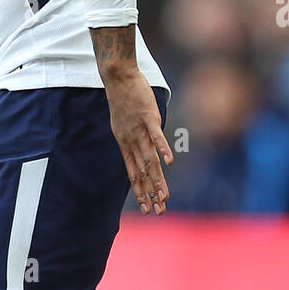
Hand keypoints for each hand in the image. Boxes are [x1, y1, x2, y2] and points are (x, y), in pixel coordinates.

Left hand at [103, 69, 172, 214]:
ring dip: (158, 180)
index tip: (146, 207)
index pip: (133, 173)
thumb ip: (134, 137)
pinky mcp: (149, 118)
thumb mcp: (124, 122)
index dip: (140, 191)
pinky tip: (170, 162)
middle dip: (151, 194)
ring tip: (164, 197)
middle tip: (158, 212)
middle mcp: (131, 141)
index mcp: (125, 144)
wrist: (118, 78)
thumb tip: (142, 147)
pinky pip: (156, 136)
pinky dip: (163, 149)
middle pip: (143, 172)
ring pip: (150, 160)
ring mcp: (139, 130)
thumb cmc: (124, 98)